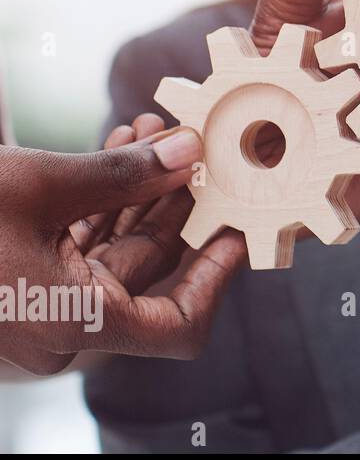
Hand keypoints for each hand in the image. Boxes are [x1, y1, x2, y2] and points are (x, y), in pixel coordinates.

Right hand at [0, 115, 244, 373]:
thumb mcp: (38, 185)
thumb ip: (124, 173)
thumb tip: (190, 151)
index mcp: (77, 324)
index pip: (181, 326)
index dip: (219, 278)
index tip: (238, 228)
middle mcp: (63, 329)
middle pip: (148, 272)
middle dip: (174, 202)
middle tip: (195, 148)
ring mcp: (38, 311)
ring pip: (112, 252)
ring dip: (137, 192)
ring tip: (156, 130)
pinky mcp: (18, 285)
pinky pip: (76, 248)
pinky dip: (99, 203)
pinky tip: (119, 146)